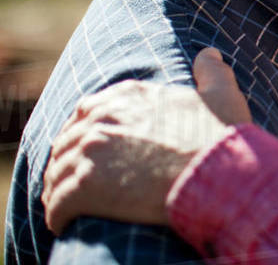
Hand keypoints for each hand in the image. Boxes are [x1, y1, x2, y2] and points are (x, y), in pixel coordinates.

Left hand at [42, 48, 252, 232]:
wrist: (217, 176)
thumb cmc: (221, 140)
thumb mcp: (221, 97)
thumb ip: (211, 72)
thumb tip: (209, 54)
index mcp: (128, 95)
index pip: (87, 111)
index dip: (84, 133)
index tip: (88, 152)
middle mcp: (103, 117)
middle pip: (67, 141)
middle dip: (67, 162)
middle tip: (73, 182)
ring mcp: (91, 150)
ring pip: (58, 173)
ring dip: (58, 190)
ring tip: (65, 206)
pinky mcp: (84, 186)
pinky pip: (56, 204)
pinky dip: (57, 215)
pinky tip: (64, 223)